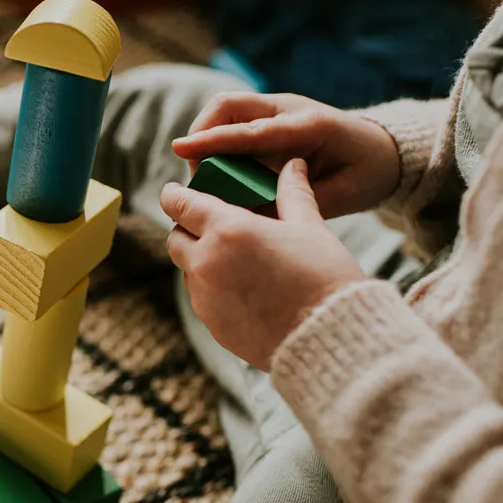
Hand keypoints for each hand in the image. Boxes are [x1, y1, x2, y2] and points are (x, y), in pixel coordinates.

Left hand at [162, 159, 365, 370]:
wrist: (328, 337)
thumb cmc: (324, 277)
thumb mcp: (310, 227)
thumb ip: (293, 193)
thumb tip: (292, 166)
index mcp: (227, 229)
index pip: (180, 204)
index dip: (174, 194)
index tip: (175, 190)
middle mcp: (206, 262)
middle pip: (176, 237)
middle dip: (187, 227)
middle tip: (210, 223)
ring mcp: (204, 296)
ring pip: (187, 269)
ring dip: (200, 258)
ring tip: (234, 256)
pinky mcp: (211, 323)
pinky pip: (202, 297)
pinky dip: (213, 287)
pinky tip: (244, 287)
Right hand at [171, 92, 400, 218]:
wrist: (384, 150)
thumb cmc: (365, 173)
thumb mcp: (341, 196)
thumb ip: (295, 203)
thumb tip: (249, 214)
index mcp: (309, 126)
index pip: (251, 131)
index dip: (214, 141)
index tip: (180, 148)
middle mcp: (288, 110)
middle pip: (227, 105)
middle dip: (201, 133)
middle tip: (197, 175)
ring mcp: (277, 110)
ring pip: (225, 112)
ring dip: (207, 140)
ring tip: (208, 178)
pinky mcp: (268, 119)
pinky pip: (232, 124)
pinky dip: (218, 144)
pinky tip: (221, 173)